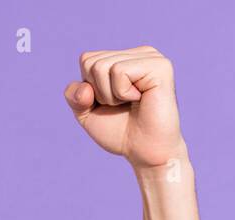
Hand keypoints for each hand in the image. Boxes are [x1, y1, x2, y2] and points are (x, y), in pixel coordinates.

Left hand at [63, 46, 183, 169]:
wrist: (144, 152)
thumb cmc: (121, 132)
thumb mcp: (87, 113)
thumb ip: (74, 96)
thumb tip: (85, 88)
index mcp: (126, 58)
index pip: (87, 59)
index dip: (90, 89)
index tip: (110, 103)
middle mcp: (140, 53)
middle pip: (91, 62)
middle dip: (99, 92)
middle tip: (122, 106)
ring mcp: (151, 57)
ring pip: (102, 66)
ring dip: (110, 95)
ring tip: (131, 103)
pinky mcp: (160, 66)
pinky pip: (119, 71)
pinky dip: (122, 93)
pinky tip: (140, 99)